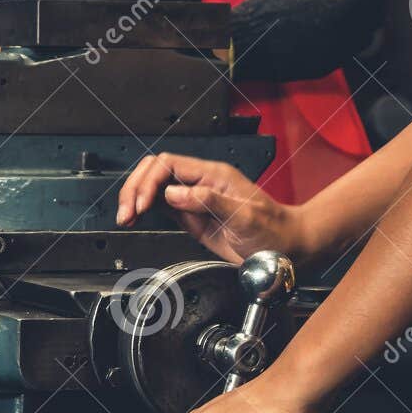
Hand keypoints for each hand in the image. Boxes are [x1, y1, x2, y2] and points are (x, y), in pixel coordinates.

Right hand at [116, 152, 309, 263]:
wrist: (286, 247)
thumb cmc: (273, 230)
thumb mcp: (245, 216)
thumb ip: (210, 202)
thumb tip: (174, 194)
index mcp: (212, 175)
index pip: (168, 165)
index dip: (149, 182)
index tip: (140, 204)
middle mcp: (201, 183)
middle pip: (155, 172)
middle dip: (135, 189)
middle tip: (125, 213)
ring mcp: (195, 199)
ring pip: (154, 188)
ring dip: (135, 199)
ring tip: (124, 217)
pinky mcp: (192, 216)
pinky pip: (161, 206)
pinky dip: (144, 211)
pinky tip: (135, 219)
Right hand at [230, 0, 401, 82]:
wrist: (241, 46)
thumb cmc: (266, 11)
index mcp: (335, 13)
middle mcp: (341, 38)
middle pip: (374, 18)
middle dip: (371, 2)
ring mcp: (334, 57)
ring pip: (365, 37)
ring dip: (363, 21)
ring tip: (344, 7)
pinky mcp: (326, 69)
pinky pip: (348, 51)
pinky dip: (347, 36)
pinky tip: (329, 26)